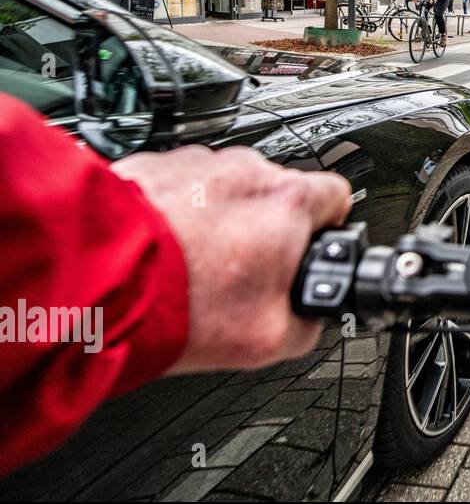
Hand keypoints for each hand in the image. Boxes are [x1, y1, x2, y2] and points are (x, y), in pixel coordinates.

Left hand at [111, 146, 351, 373]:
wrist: (98, 287)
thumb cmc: (180, 305)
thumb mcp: (270, 339)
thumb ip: (307, 322)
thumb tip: (307, 319)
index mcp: (288, 202)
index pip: (337, 195)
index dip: (327, 226)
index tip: (310, 246)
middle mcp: (246, 171)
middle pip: (276, 193)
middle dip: (266, 227)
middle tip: (242, 271)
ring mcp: (196, 164)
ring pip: (225, 188)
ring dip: (219, 217)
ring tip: (195, 263)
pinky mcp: (151, 166)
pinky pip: (178, 186)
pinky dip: (176, 212)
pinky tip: (164, 249)